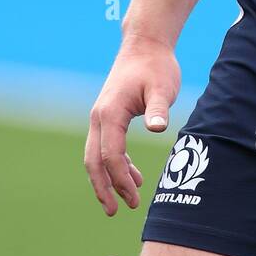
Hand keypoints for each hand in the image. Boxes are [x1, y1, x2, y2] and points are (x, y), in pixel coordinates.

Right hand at [85, 32, 180, 215]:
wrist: (145, 45)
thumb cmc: (156, 66)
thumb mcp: (162, 87)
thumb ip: (158, 109)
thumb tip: (157, 128)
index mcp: (110, 112)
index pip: (110, 154)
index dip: (119, 178)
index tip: (132, 197)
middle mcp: (99, 117)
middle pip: (94, 161)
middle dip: (104, 188)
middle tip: (117, 211)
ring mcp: (101, 117)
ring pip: (96, 156)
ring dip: (108, 180)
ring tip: (127, 201)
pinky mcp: (108, 116)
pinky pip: (105, 147)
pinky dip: (116, 164)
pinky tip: (132, 177)